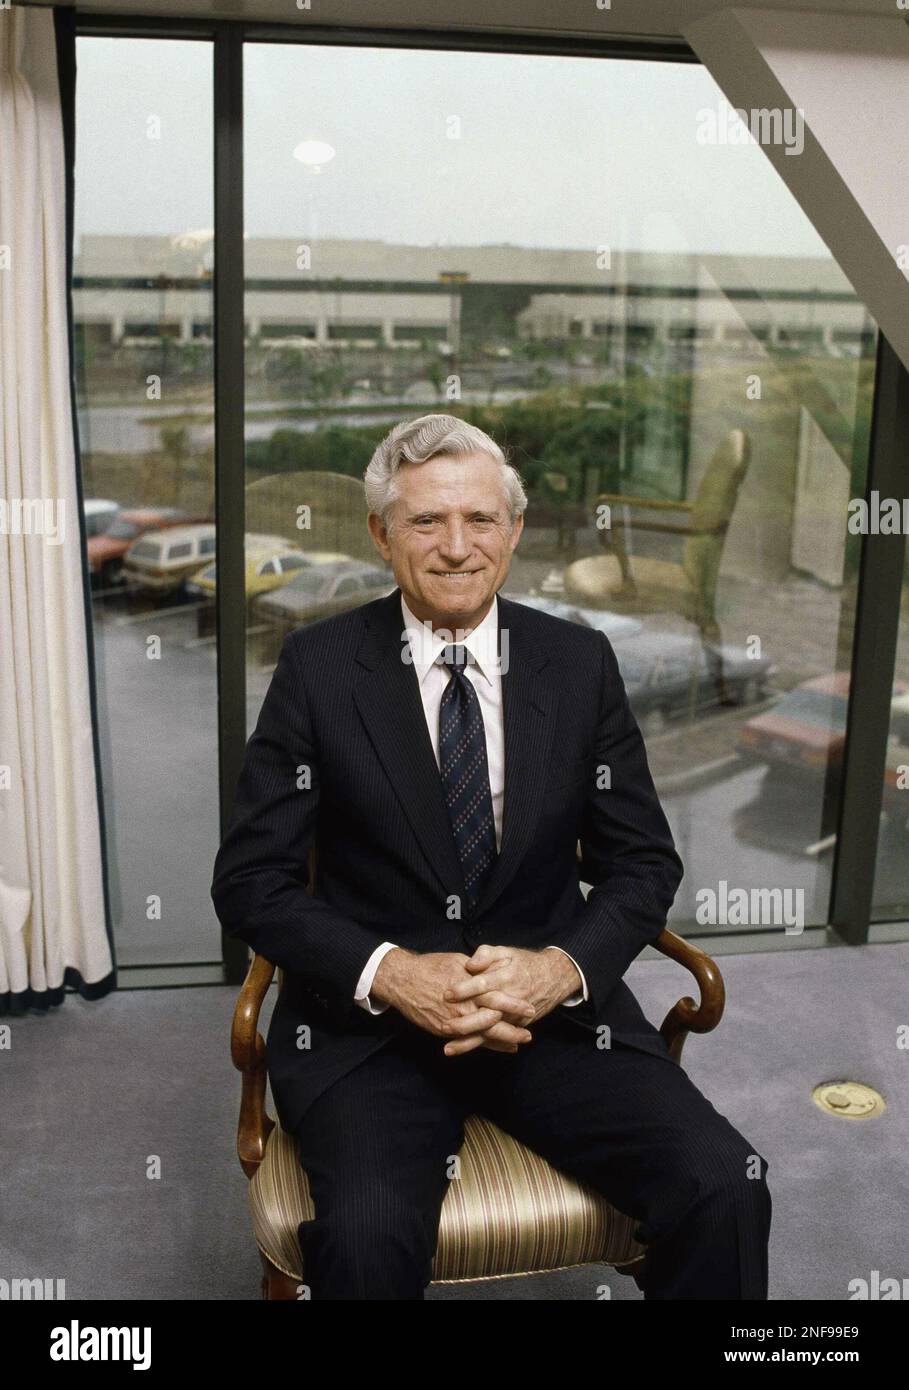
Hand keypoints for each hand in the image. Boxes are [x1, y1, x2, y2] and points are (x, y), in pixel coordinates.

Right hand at [371, 948, 535, 1052]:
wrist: (403, 979)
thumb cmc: (430, 966)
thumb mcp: (457, 961)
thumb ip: (476, 970)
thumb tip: (491, 972)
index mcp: (468, 986)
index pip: (497, 997)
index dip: (514, 1005)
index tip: (529, 1008)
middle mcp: (462, 1006)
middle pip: (492, 1021)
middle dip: (512, 1029)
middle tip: (528, 1034)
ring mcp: (452, 1020)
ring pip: (481, 1035)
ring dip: (500, 1041)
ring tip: (515, 1045)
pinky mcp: (442, 1029)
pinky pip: (465, 1040)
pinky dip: (480, 1045)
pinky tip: (492, 1048)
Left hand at [440, 944, 581, 1055]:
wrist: (553, 978)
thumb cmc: (523, 963)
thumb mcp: (505, 951)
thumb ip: (486, 955)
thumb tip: (470, 964)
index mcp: (505, 977)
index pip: (482, 984)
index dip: (464, 989)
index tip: (446, 994)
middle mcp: (509, 999)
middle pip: (485, 1015)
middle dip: (464, 1023)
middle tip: (443, 1026)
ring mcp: (513, 1016)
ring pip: (489, 1032)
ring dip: (469, 1042)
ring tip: (448, 1049)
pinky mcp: (516, 1025)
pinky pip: (497, 1038)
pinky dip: (482, 1046)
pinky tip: (464, 1051)